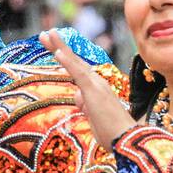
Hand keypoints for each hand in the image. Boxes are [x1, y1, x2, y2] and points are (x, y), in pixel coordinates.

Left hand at [40, 28, 131, 150]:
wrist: (126, 139)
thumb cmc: (112, 133)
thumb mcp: (93, 117)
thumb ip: (85, 105)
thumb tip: (77, 96)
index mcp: (96, 89)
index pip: (77, 69)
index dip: (65, 57)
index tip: (53, 47)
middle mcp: (97, 82)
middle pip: (74, 61)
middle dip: (59, 46)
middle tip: (45, 33)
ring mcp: (96, 85)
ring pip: (75, 62)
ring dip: (61, 47)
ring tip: (49, 33)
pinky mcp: (94, 91)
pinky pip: (78, 74)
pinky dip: (68, 62)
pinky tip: (57, 52)